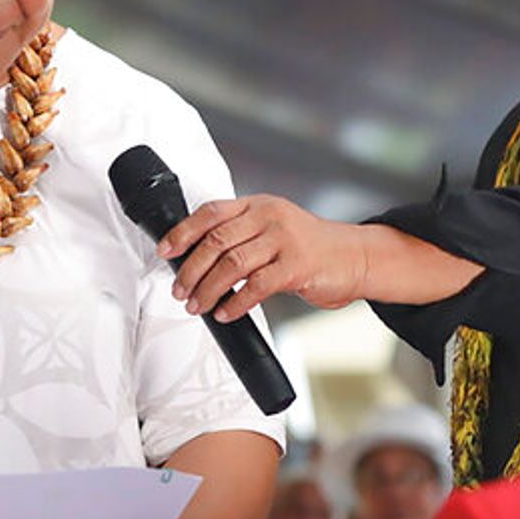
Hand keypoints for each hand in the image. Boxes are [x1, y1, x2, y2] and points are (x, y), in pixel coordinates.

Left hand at [156, 195, 368, 321]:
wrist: (353, 257)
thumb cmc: (308, 247)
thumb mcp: (272, 229)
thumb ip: (240, 236)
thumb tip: (195, 260)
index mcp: (257, 205)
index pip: (210, 213)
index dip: (183, 232)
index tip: (166, 252)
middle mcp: (269, 217)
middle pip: (216, 241)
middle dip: (191, 269)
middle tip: (180, 290)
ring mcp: (284, 240)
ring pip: (232, 264)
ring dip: (208, 289)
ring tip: (198, 305)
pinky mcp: (297, 266)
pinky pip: (256, 286)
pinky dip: (236, 302)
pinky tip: (226, 313)